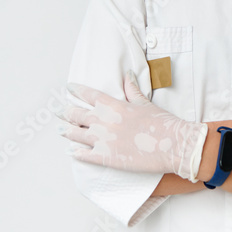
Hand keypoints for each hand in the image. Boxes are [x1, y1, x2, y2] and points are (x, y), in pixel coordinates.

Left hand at [58, 72, 207, 180]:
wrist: (172, 144)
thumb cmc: (161, 122)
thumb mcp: (144, 102)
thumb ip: (131, 89)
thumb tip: (127, 74)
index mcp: (112, 105)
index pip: (88, 94)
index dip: (76, 89)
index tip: (69, 87)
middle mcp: (103, 121)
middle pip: (76, 114)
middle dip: (65, 112)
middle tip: (58, 111)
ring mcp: (102, 140)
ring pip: (75, 134)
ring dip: (66, 131)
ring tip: (61, 130)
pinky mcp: (105, 158)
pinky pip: (83, 155)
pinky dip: (75, 153)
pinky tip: (71, 152)